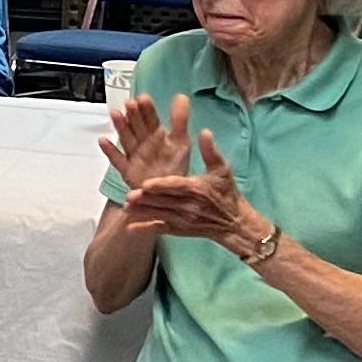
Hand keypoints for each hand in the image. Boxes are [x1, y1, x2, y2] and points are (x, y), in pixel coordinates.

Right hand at [99, 89, 193, 193]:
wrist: (169, 194)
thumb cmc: (175, 167)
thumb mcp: (181, 142)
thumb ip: (180, 120)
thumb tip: (181, 96)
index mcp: (156, 135)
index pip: (150, 119)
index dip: (147, 109)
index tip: (143, 98)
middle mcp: (143, 143)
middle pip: (137, 126)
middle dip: (133, 115)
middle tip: (129, 103)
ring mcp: (134, 156)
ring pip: (126, 139)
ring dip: (121, 127)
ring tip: (115, 113)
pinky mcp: (127, 170)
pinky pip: (117, 160)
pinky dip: (110, 151)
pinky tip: (103, 140)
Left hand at [122, 128, 258, 252]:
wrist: (234, 223)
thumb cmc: (227, 193)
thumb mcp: (222, 170)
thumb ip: (211, 151)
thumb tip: (204, 132)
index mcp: (197, 189)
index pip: (177, 186)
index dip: (161, 186)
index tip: (146, 183)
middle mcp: (189, 206)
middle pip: (164, 202)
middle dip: (146, 199)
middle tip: (129, 195)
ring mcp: (183, 219)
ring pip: (160, 215)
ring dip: (143, 211)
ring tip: (127, 207)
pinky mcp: (179, 229)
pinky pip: (161, 229)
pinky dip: (146, 228)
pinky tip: (131, 227)